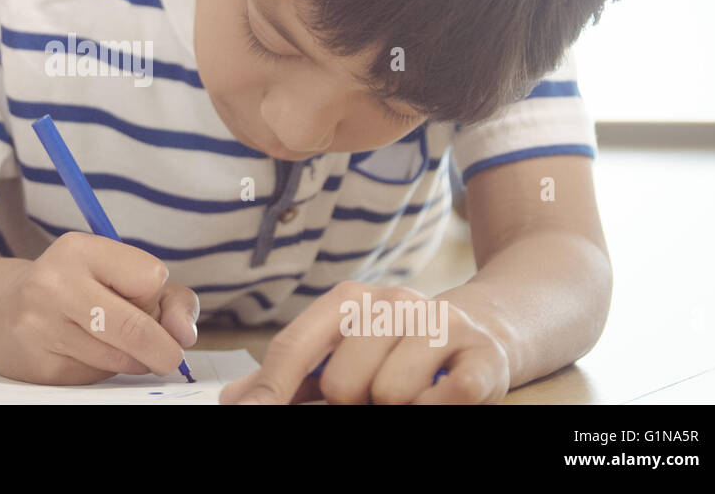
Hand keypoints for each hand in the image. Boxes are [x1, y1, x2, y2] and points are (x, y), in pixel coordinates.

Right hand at [0, 231, 198, 383]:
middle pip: (136, 327)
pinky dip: (103, 372)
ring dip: (132, 360)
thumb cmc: (78, 289)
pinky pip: (95, 378)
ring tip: (113, 344)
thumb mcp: (120, 275)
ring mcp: (41, 326)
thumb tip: (184, 336)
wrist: (1, 311)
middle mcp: (55, 283)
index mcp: (80, 250)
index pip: (151, 278)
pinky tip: (83, 354)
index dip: (154, 296)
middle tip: (168, 357)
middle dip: (163, 349)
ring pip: (119, 359)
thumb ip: (169, 299)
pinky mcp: (38, 365)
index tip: (142, 299)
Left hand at [220, 281, 509, 403]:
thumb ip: (288, 377)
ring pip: (389, 395)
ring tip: (408, 389)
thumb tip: (234, 400)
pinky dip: (432, 409)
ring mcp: (438, 323)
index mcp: (348, 299)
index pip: (293, 347)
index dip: (270, 390)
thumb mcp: (339, 353)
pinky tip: (437, 396)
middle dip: (351, 402)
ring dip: (394, 405)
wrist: (480, 332)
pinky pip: (439, 402)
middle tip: (373, 392)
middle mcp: (392, 301)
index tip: (253, 414)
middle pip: (340, 383)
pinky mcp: (480, 355)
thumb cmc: (394, 350)